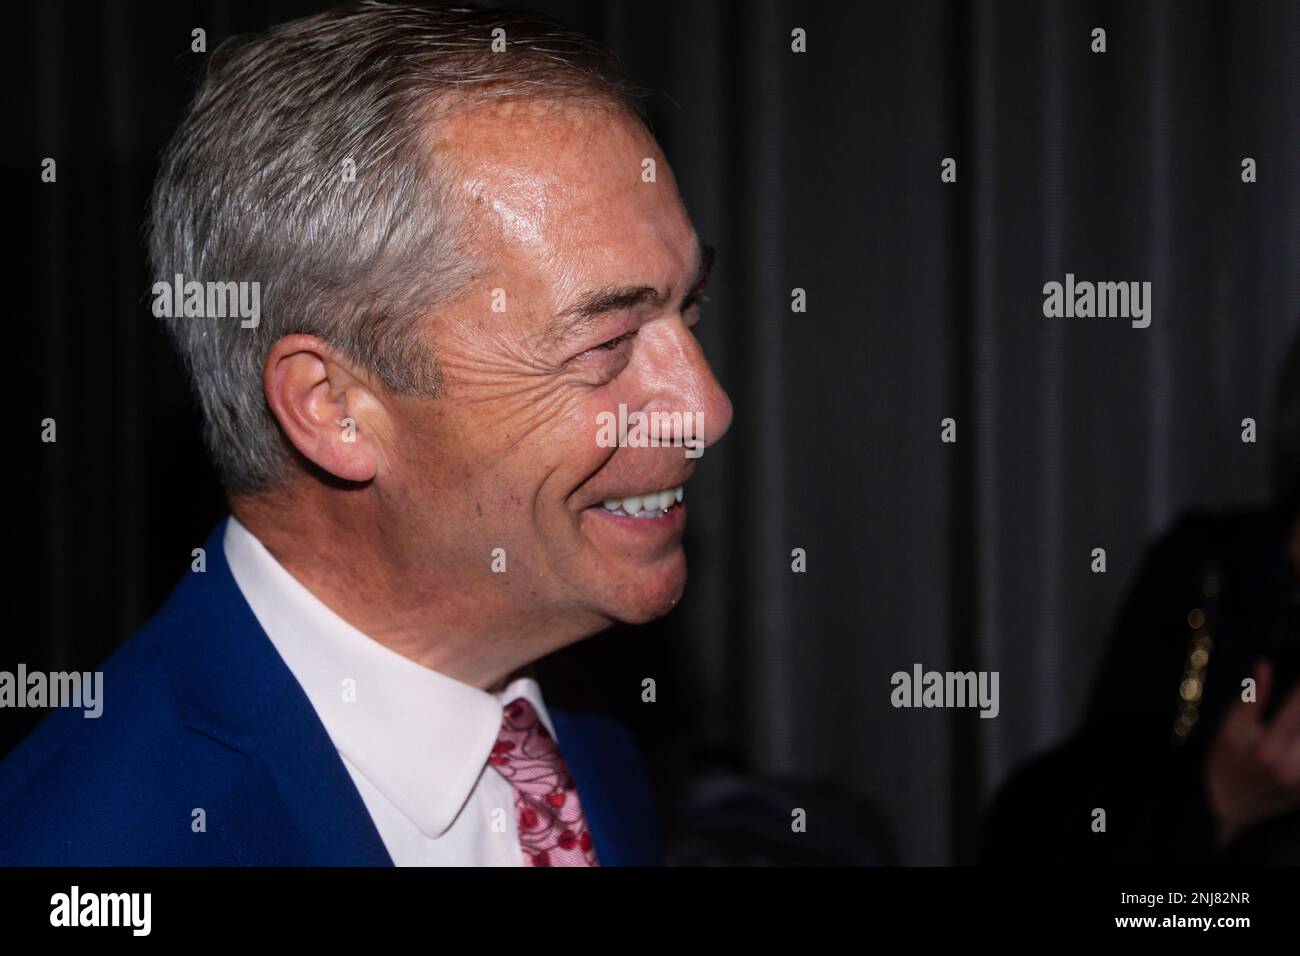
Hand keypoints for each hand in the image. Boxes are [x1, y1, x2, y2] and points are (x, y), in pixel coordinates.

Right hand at [1205, 660, 1299, 845]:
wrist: (1227, 804)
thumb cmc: (1224, 761)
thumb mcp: (1229, 727)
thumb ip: (1251, 697)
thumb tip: (1265, 666)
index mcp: (1268, 748)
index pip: (1297, 707)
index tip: (1299, 673)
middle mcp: (1292, 766)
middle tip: (1297, 702)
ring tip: (1295, 720)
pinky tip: (1295, 739)